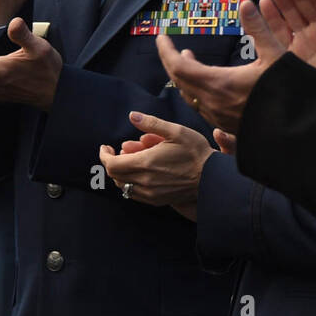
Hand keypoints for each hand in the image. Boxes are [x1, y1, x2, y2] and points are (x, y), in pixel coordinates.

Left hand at [99, 112, 214, 218]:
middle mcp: (144, 181)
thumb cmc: (195, 152)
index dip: (104, 155)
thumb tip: (132, 115)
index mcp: (145, 163)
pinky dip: (130, 183)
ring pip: (123, 186)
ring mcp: (150, 193)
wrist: (211, 178)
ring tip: (128, 161)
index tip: (106, 147)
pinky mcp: (156, 200)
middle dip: (111, 163)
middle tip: (115, 152)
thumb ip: (152, 124)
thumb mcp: (176, 131)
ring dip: (121, 174)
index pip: (112, 164)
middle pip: (115, 176)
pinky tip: (139, 173)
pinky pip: (134, 194)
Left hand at [156, 0, 315, 134]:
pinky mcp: (228, 125)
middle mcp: (213, 103)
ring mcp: (218, 117)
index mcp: (219, 83)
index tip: (161, 36)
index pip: (179, 67)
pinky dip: (196, 90)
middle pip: (179, 81)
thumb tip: (246, 3)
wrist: (298, 133)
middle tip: (171, 46)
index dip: (166, 51)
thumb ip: (260, 29)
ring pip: (190, 95)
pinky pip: (201, 106)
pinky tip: (209, 84)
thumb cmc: (288, 96)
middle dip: (172, 61)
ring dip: (184, 76)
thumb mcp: (277, 57)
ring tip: (190, 60)